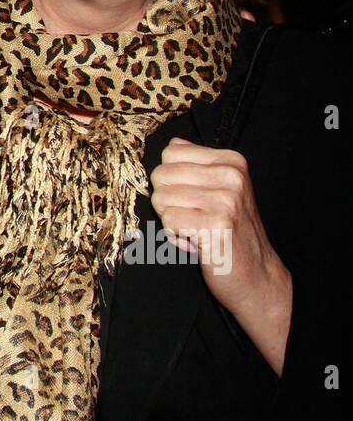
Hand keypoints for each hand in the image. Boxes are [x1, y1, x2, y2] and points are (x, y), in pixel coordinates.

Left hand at [150, 138, 291, 373]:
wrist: (258, 277)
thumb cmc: (233, 234)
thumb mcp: (222, 191)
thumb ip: (197, 165)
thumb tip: (174, 143)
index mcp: (231, 162)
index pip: (170, 154)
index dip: (172, 180)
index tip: (192, 198)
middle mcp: (231, 176)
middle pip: (161, 175)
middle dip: (167, 201)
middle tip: (192, 218)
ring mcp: (225, 200)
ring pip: (161, 198)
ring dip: (171, 220)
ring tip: (196, 230)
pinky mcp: (216, 226)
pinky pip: (168, 221)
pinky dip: (175, 236)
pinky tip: (196, 243)